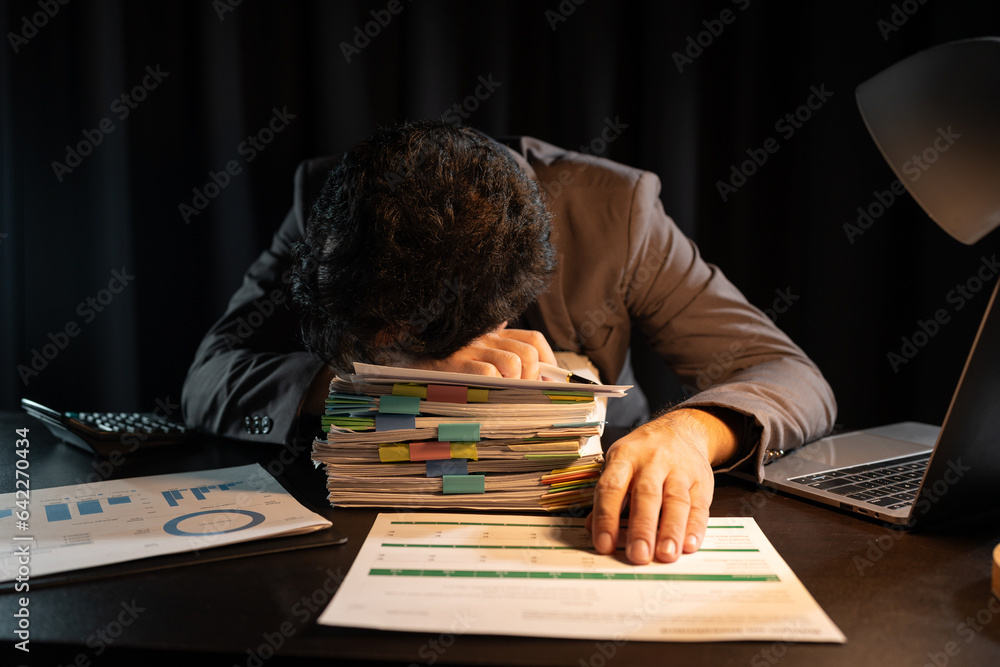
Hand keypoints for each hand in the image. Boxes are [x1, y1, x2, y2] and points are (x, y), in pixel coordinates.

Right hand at [408, 327, 557, 379]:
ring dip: (515, 382)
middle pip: (529, 352)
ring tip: (503, 394)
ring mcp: (471, 349)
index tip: (548, 381)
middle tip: (522, 393)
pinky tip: (485, 394)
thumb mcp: (473, 355)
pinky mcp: (456, 363)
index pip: (534, 339)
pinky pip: (490, 373)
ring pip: (515, 362)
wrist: (403, 359)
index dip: (547, 361)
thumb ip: (499, 357)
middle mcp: (485, 337)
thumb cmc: (443, 366)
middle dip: (532, 377)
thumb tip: (535, 374)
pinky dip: (495, 386)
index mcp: (492, 333)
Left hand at [585, 408, 740, 564]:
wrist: (681, 429)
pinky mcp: (701, 482)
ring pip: (675, 501)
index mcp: (625, 458)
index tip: (604, 544)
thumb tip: (591, 527)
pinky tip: (689, 544)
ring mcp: (679, 471)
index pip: (612, 488)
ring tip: (666, 554)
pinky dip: (695, 527)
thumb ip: (608, 496)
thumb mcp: (619, 464)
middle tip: (638, 555)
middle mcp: (652, 462)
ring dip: (671, 530)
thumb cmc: (643, 453)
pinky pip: (699, 506)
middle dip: (641, 528)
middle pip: (646, 496)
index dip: (606, 517)